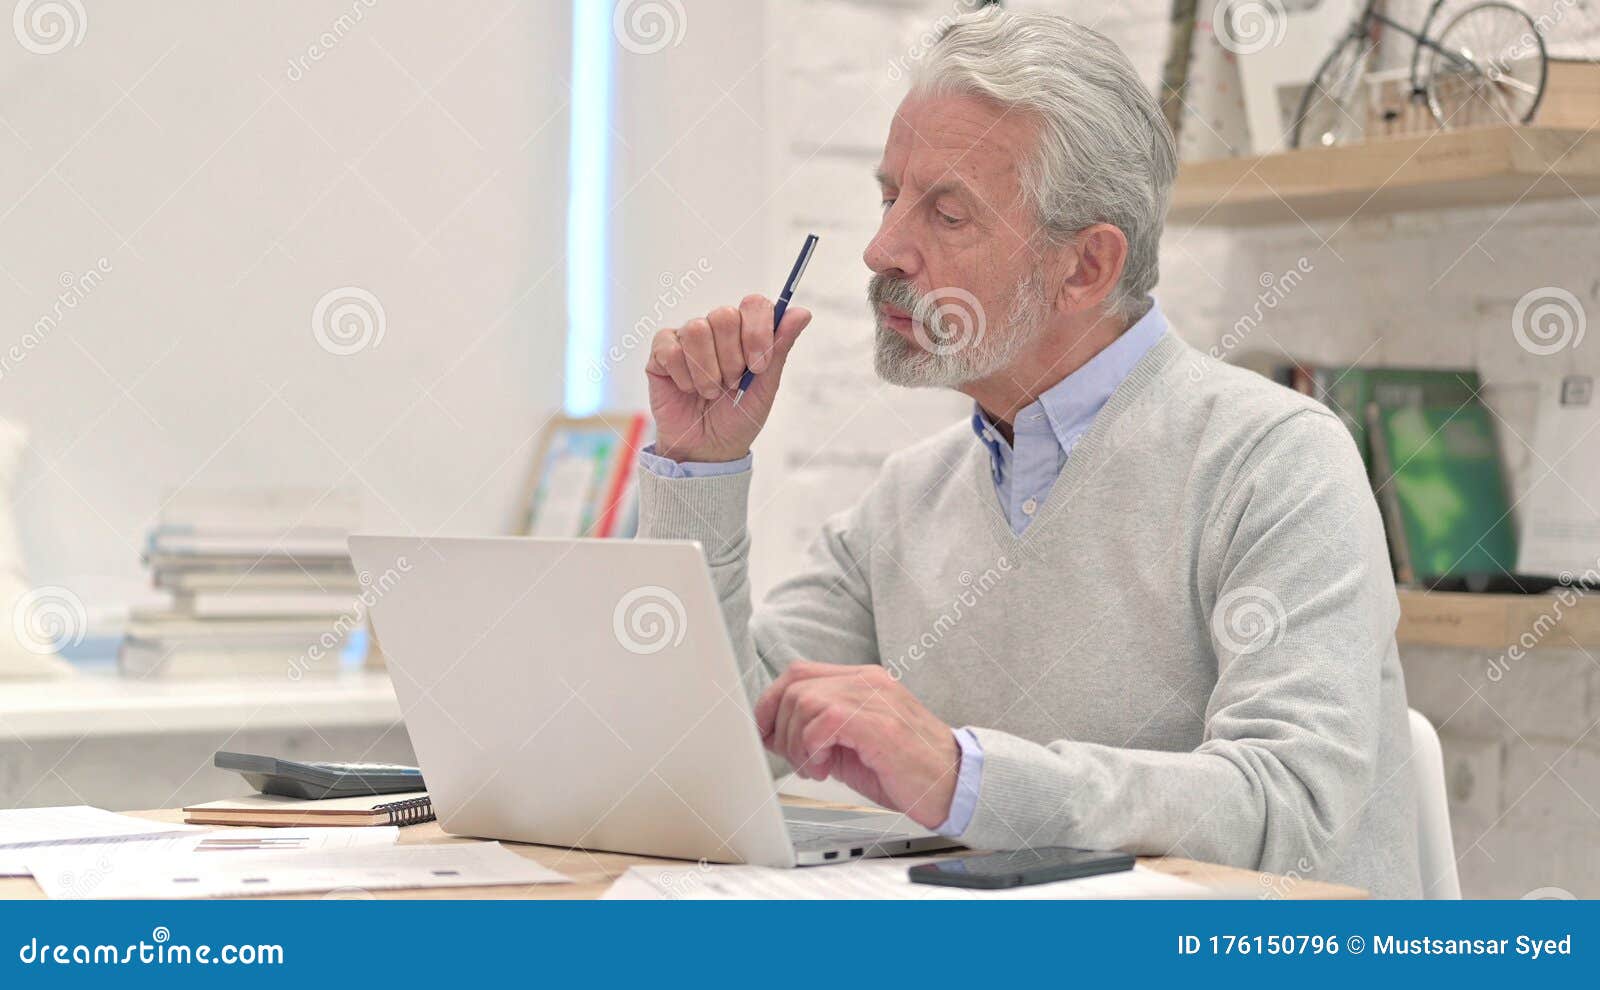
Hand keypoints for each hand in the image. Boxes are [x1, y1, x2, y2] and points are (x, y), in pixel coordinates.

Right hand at [645, 295, 811, 462]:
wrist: (709, 448)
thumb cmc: (738, 416)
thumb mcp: (766, 385)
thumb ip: (780, 346)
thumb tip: (802, 312)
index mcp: (745, 331)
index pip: (754, 304)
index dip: (757, 332)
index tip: (758, 366)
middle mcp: (717, 328)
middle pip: (724, 316)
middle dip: (732, 359)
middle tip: (732, 384)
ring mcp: (687, 337)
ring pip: (697, 330)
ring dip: (707, 371)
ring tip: (710, 392)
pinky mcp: (661, 352)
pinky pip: (670, 348)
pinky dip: (684, 376)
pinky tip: (688, 389)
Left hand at [752, 660, 959, 828]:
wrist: (956, 785)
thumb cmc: (908, 770)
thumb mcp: (851, 747)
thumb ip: (817, 732)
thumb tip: (774, 734)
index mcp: (862, 681)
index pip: (799, 673)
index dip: (771, 702)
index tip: (764, 731)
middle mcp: (867, 681)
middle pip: (795, 685)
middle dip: (782, 727)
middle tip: (799, 759)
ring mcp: (875, 699)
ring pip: (804, 702)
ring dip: (798, 743)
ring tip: (817, 767)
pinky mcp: (878, 723)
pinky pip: (823, 721)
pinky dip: (812, 748)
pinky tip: (826, 768)